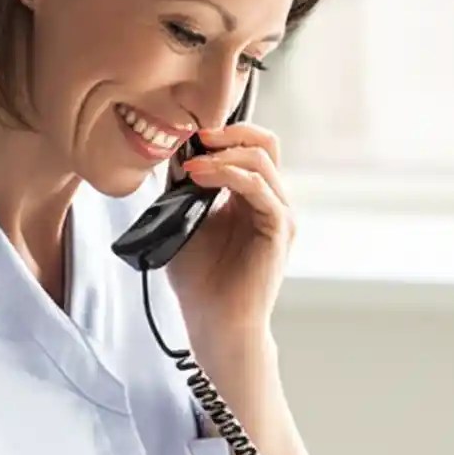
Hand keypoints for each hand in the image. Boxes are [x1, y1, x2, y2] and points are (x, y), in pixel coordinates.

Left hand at [166, 122, 292, 349]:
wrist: (214, 321)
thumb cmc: (199, 280)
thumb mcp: (181, 220)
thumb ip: (181, 186)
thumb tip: (174, 150)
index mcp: (249, 196)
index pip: (249, 145)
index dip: (221, 132)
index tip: (186, 134)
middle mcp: (270, 200)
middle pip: (265, 142)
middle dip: (229, 132)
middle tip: (195, 136)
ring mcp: (278, 213)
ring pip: (262, 159)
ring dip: (224, 154)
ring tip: (191, 165)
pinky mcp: (279, 228)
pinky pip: (260, 188)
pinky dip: (230, 175)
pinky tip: (200, 179)